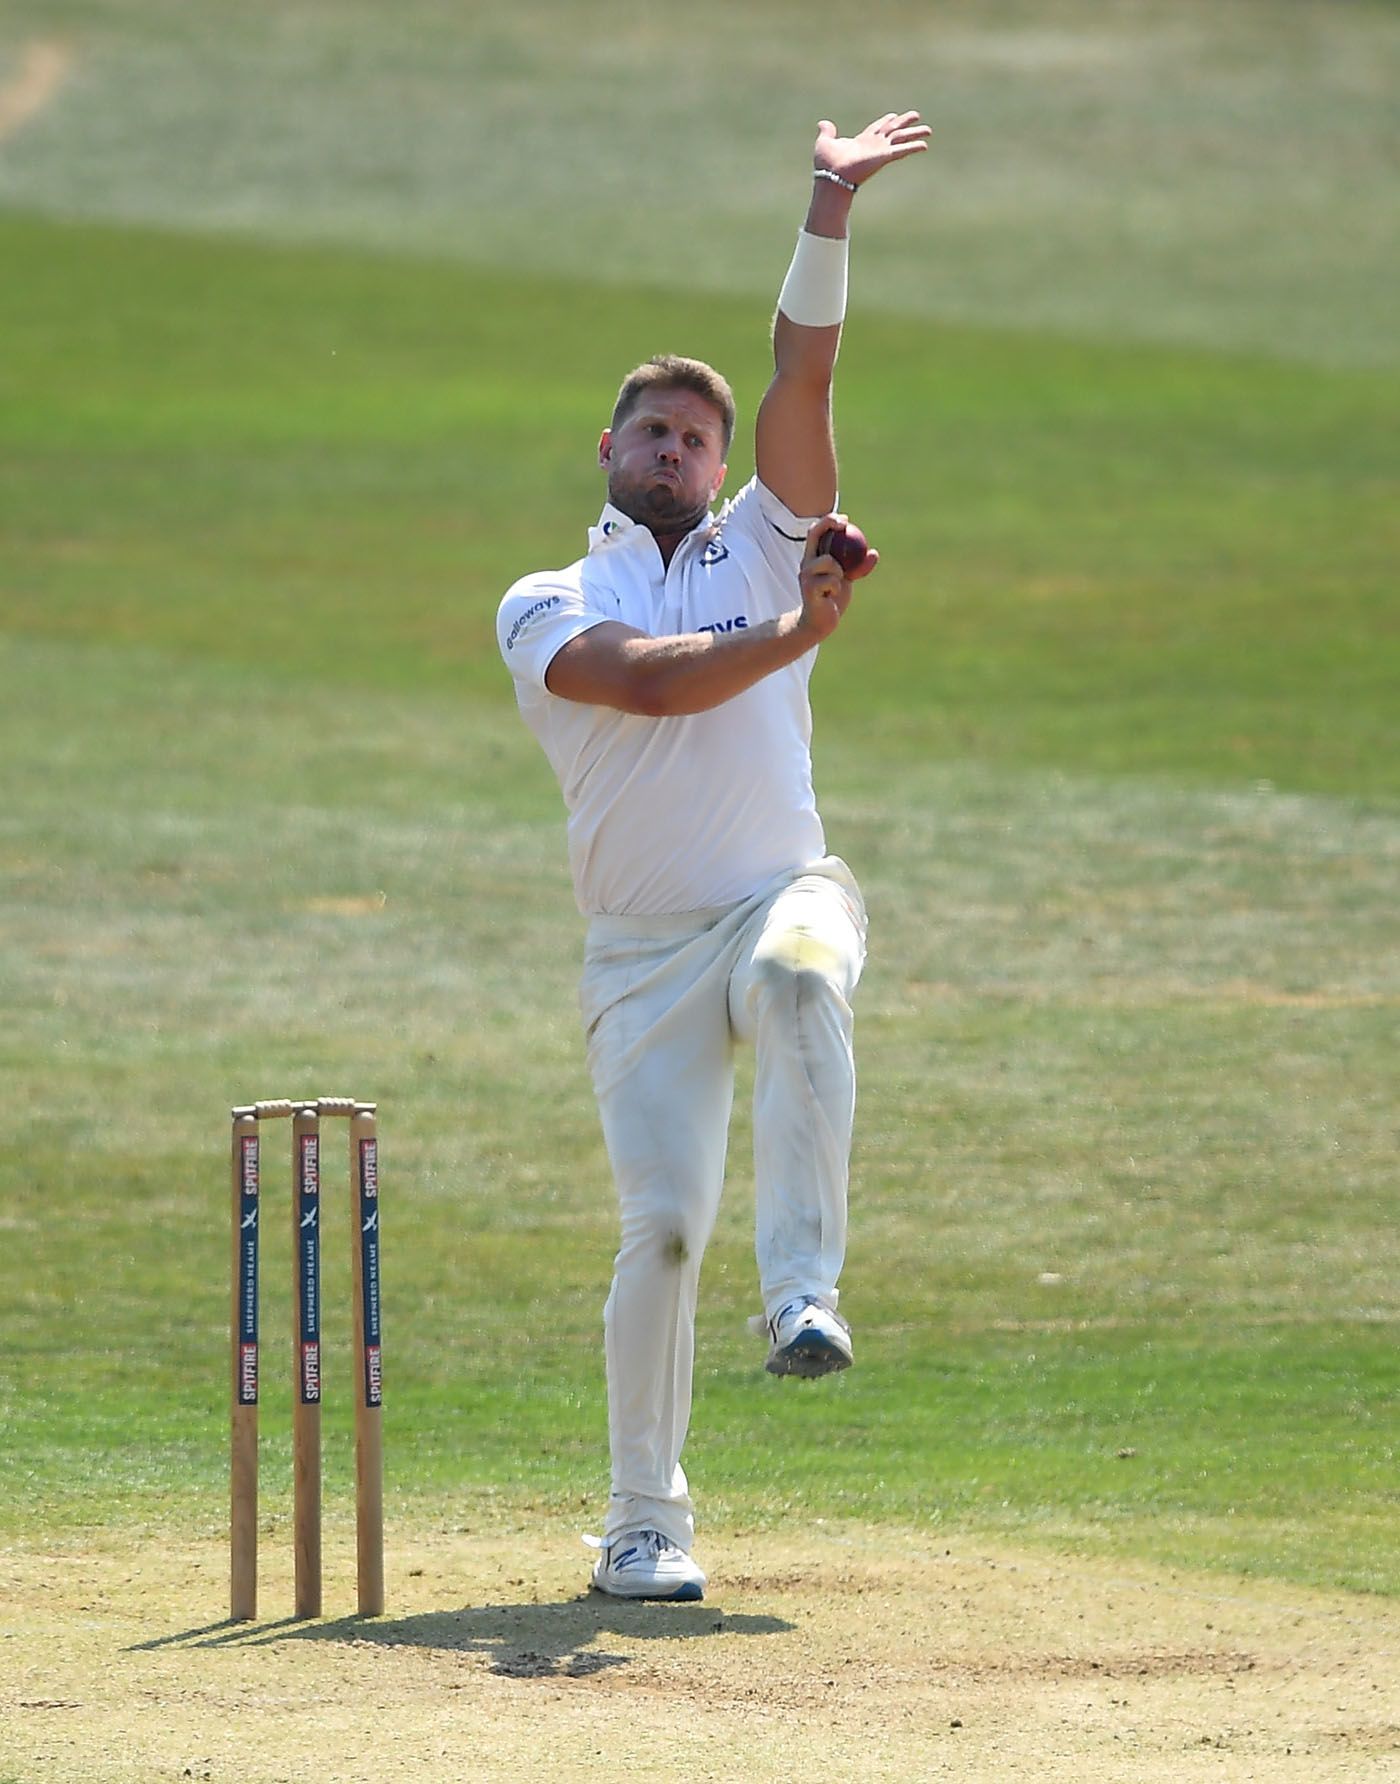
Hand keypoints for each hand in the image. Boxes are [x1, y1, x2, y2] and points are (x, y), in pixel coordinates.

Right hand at [796, 513, 878, 640]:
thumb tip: (874, 552)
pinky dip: (837, 587)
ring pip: (829, 561)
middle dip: (828, 523)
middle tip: (845, 523)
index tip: (845, 519)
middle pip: (814, 534)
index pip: (816, 532)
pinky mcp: (809, 588)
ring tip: (837, 584)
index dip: (828, 521)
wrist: (820, 622)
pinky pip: (831, 580)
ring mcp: (806, 575)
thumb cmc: (832, 598)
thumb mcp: (847, 579)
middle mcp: (806, 563)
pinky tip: (831, 596)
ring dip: (840, 571)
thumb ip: (857, 566)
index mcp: (813, 558)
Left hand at [814, 111, 930, 187]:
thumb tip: (823, 123)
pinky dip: (913, 147)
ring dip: (914, 133)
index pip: (877, 128)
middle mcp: (873, 145)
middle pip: (892, 130)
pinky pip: (901, 150)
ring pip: (901, 138)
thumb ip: (827, 132)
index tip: (894, 115)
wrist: (831, 177)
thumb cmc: (826, 164)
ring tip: (929, 130)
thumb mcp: (825, 142)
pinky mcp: (884, 157)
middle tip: (916, 116)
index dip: (885, 121)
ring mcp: (880, 151)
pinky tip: (925, 145)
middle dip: (904, 122)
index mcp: (862, 141)